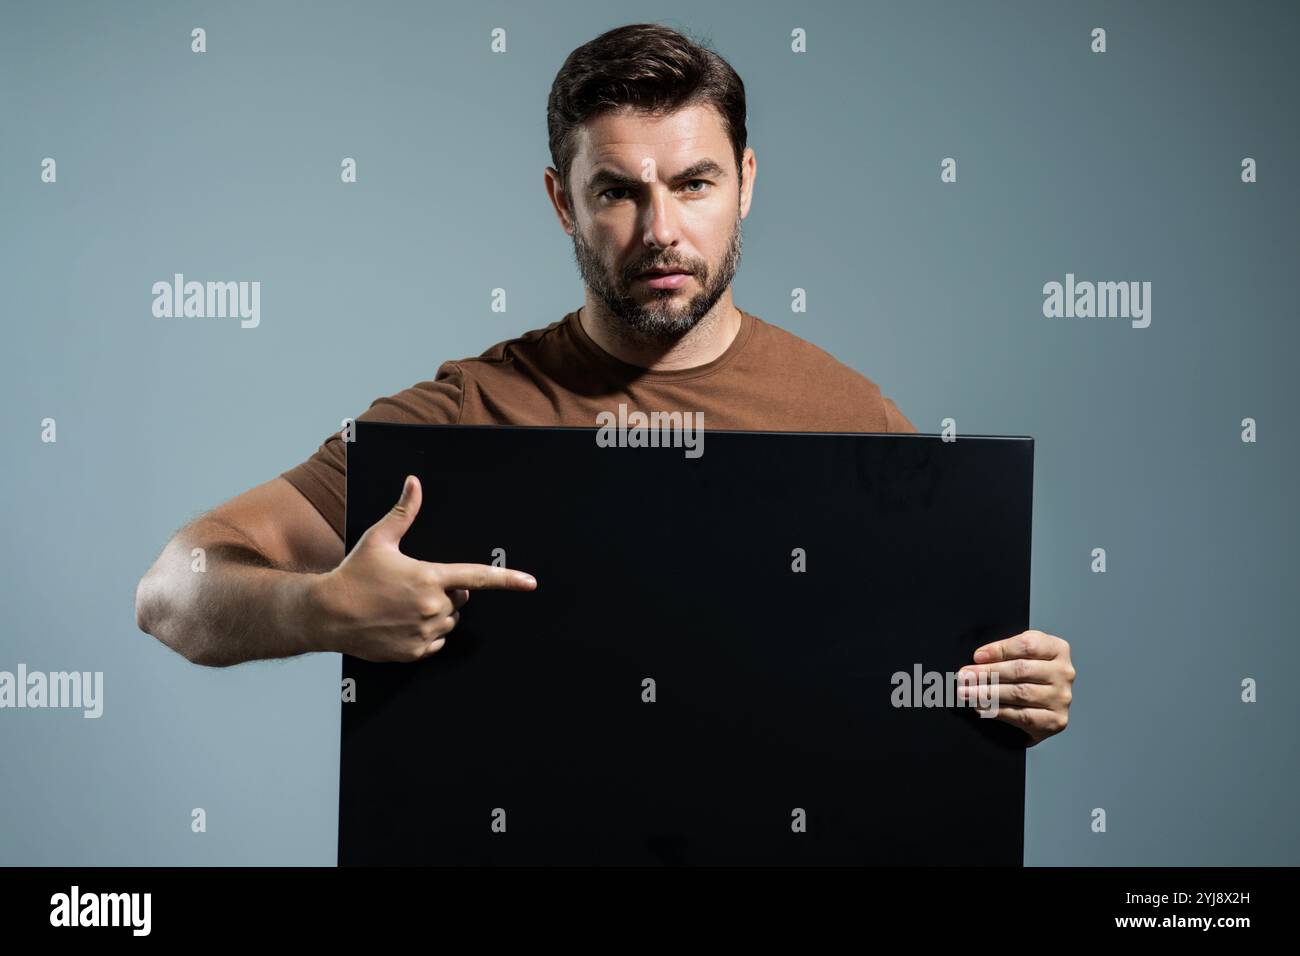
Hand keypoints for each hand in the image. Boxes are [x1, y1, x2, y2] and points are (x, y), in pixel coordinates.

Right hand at [309, 474, 536, 661]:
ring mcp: (424, 633)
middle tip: (414, 585)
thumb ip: (404, 512)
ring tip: (403, 605)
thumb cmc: (354, 573)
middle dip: (446, 591)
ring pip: (449, 621)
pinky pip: (435, 643)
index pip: (479, 577)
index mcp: (430, 578)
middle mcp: (432, 607)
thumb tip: (414, 483)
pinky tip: (401, 623)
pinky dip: (425, 634)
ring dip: (436, 614)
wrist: (327, 614)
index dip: (508, 579)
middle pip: (460, 598)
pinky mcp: (415, 652)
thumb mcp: (379, 539)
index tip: (530, 583)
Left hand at [958, 629, 1073, 746]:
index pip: (1027, 645)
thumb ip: (1004, 652)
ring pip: (1020, 693)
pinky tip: (981, 708)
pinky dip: (998, 711)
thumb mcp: (1020, 655)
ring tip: (967, 692)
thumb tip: (978, 659)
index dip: (999, 650)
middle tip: (965, 676)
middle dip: (987, 673)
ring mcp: (1061, 697)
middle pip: (1020, 670)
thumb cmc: (1027, 676)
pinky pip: (1022, 715)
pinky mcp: (1056, 720)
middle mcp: (1064, 672)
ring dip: (988, 693)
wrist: (1042, 708)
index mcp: (1057, 649)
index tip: (976, 657)